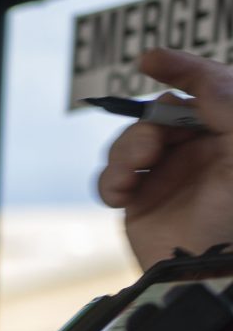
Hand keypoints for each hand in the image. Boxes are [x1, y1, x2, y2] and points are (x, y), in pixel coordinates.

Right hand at [98, 48, 232, 268]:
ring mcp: (166, 175)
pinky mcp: (138, 202)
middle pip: (159, 114)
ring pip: (129, 142)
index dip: (182, 68)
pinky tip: (124, 193)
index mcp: (229, 133)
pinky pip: (109, 179)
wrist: (208, 272)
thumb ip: (229, 109)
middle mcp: (198, 151)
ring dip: (127, 150)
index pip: (206, 88)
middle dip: (150, 122)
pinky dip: (110, 181)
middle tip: (157, 142)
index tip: (151, 59)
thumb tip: (201, 82)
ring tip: (138, 169)